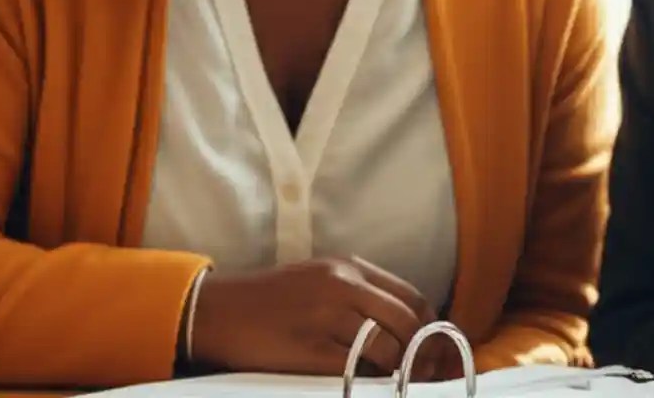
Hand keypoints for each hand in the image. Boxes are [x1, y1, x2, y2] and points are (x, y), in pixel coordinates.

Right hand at [190, 257, 440, 378]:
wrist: (216, 310)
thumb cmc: (271, 300)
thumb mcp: (320, 279)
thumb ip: (361, 295)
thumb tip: (407, 327)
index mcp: (350, 267)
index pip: (412, 296)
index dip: (432, 327)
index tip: (437, 349)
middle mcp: (343, 286)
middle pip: (408, 322)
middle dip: (425, 353)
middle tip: (427, 375)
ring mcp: (326, 316)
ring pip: (389, 347)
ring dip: (401, 371)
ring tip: (400, 385)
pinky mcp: (309, 348)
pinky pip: (357, 369)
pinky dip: (371, 382)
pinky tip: (371, 389)